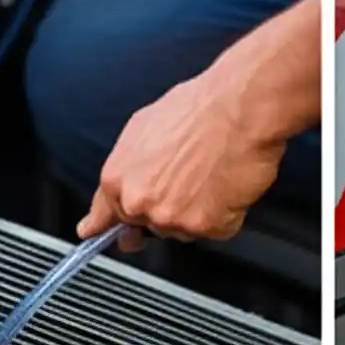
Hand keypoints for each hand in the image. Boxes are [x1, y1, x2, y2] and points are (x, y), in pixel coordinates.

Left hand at [76, 73, 286, 250]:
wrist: (239, 109)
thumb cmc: (198, 110)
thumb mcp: (143, 127)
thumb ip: (125, 166)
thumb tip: (118, 187)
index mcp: (118, 178)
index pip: (105, 217)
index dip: (110, 225)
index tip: (108, 235)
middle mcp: (139, 203)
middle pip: (149, 225)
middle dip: (166, 210)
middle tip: (188, 183)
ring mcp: (172, 219)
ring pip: (184, 230)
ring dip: (198, 212)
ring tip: (212, 174)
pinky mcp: (206, 227)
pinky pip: (217, 230)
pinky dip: (226, 214)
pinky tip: (228, 185)